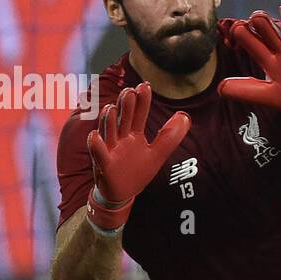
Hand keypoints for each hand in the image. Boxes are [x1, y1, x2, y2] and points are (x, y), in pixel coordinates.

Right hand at [85, 82, 190, 232]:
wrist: (122, 194)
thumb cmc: (137, 171)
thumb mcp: (157, 154)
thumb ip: (170, 136)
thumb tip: (185, 116)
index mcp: (134, 134)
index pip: (138, 114)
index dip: (142, 101)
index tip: (145, 85)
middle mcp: (120, 138)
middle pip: (123, 119)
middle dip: (125, 106)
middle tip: (129, 91)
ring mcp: (110, 150)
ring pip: (108, 132)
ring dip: (109, 120)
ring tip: (111, 108)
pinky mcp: (103, 164)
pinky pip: (98, 153)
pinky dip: (95, 145)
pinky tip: (95, 135)